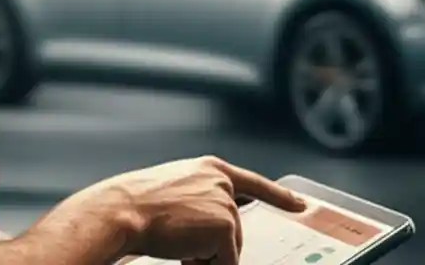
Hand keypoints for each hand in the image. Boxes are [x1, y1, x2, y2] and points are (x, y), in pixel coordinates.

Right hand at [97, 156, 307, 264]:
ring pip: (228, 248)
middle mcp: (223, 182)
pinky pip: (225, 262)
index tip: (302, 204)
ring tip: (174, 244)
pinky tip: (181, 254)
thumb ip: (200, 203)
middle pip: (234, 229)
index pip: (254, 183)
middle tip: (178, 243)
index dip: (280, 195)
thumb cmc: (136, 205)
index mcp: (210, 169)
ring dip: (203, 256)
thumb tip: (215, 234)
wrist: (122, 210)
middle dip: (210, 246)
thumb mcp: (173, 193)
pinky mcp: (226, 226)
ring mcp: (227, 203)